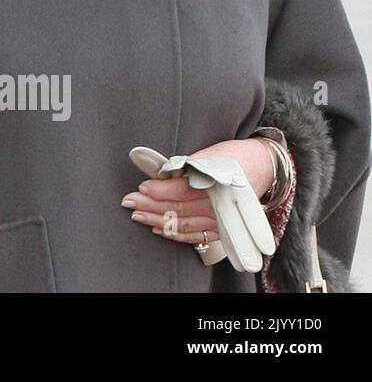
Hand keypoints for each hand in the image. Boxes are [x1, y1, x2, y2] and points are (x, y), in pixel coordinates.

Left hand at [121, 138, 272, 248]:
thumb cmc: (233, 158)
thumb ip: (186, 165)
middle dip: (150, 206)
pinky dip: (176, 234)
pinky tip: (158, 229)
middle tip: (129, 202)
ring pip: (185, 225)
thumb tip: (160, 172)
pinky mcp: (222, 230)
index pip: (183, 191)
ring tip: (137, 215)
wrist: (263, 167)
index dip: (160, 190)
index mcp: (217, 184)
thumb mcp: (210, 155)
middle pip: (180, 209)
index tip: (141, 187)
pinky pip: (196, 236)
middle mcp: (220, 206)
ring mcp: (222, 221)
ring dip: (157, 221)